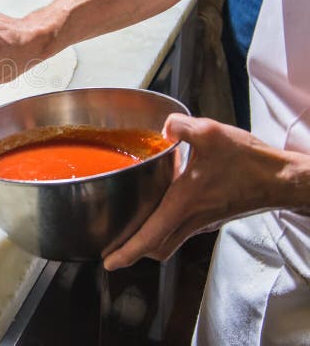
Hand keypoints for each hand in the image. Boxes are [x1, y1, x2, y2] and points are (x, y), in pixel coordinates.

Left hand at [103, 114, 284, 269]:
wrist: (280, 178)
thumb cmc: (249, 162)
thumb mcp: (212, 135)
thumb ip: (182, 128)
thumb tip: (165, 126)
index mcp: (184, 203)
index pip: (150, 236)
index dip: (127, 252)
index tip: (109, 262)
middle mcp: (192, 218)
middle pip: (156, 246)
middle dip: (133, 251)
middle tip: (113, 248)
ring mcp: (202, 221)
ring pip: (169, 240)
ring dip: (149, 240)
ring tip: (129, 231)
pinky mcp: (211, 217)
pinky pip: (181, 230)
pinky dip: (165, 227)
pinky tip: (159, 207)